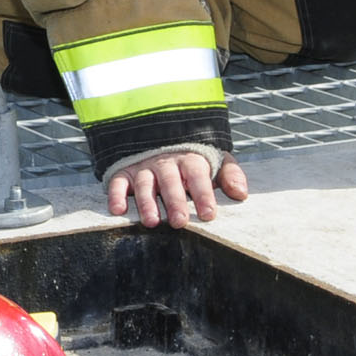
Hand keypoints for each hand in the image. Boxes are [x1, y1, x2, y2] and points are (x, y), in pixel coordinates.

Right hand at [106, 150, 248, 229]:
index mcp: (190, 159)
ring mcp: (143, 166)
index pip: (197, 176)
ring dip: (146, 202)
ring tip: (151, 222)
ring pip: (144, 184)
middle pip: (170, 181)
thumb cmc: (191, 157)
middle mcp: (165, 162)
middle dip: (174, 201)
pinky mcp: (124, 171)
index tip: (208, 214)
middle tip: (179, 222)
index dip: (203, 194)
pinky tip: (118, 210)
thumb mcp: (215, 160)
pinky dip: (115, 195)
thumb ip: (229, 174)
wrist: (158, 132)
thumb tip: (241, 193)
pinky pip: (117, 182)